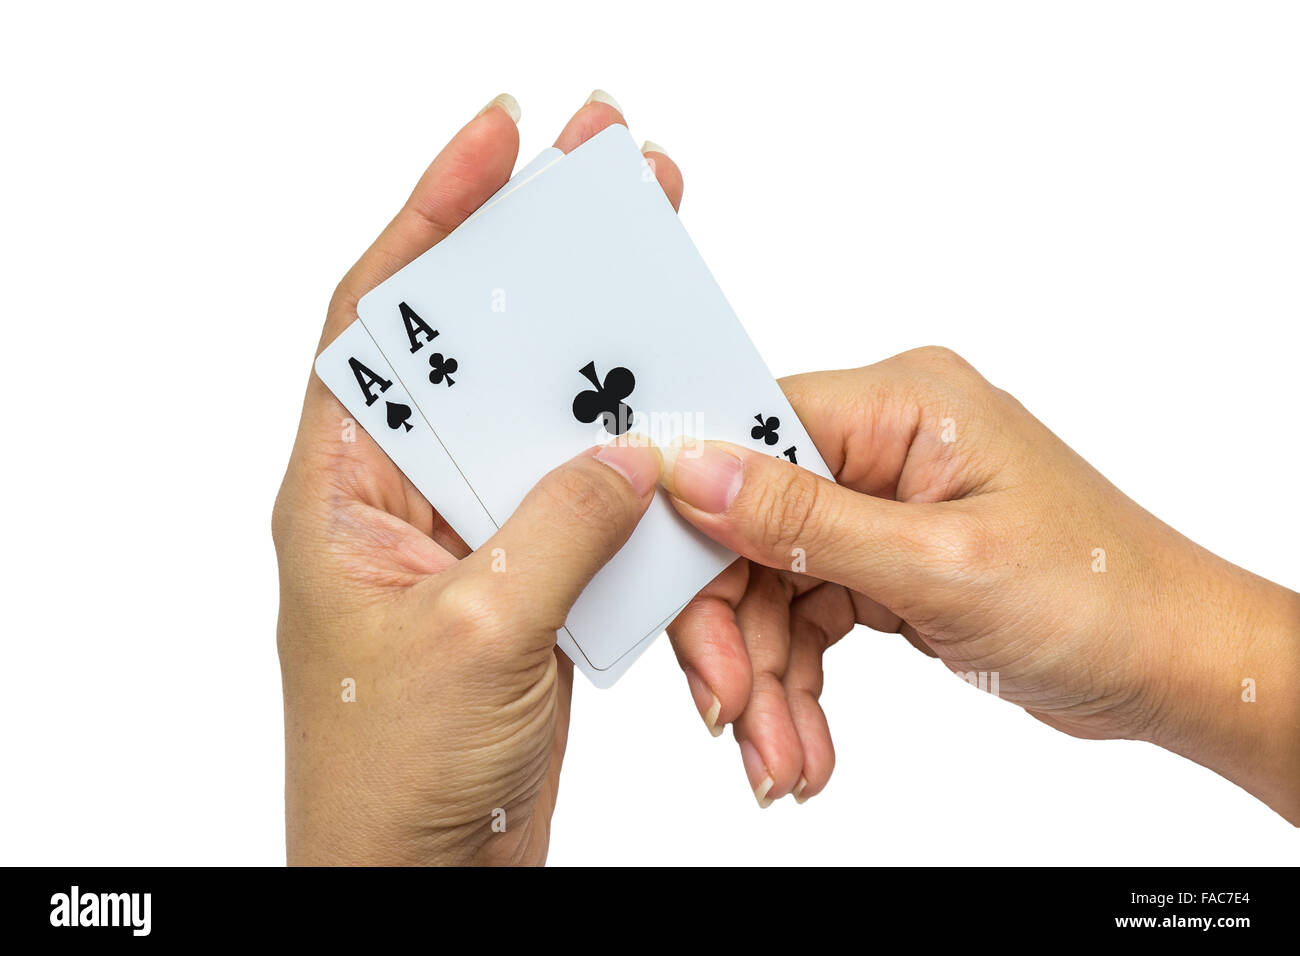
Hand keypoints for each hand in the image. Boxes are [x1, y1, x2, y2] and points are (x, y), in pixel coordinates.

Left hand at [273, 91, 677, 863]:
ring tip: (665, 294)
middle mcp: (401, 499)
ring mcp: (468, 537)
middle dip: (542, 263)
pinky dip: (631, 480)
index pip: (375, 322)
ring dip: (600, 373)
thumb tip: (628, 455)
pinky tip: (671, 442)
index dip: (431, 218)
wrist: (424, 876)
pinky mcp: (523, 581)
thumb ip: (559, 529)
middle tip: (614, 176)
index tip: (499, 142)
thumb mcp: (481, 635)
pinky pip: (581, 504)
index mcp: (343, 492)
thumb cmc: (391, 774)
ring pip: (538, 423)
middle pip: (473, 350)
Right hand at [663, 348, 1299, 820]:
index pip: (752, 440)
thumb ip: (807, 520)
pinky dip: (798, 679)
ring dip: (767, 676)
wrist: (1172, 665)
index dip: (698, 524)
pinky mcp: (885, 555)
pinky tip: (804, 738)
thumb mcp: (942, 564)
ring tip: (780, 759)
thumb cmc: (1099, 597)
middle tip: (732, 714)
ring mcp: (883, 501)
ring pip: (772, 581)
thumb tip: (693, 469)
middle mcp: (884, 442)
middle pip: (751, 525)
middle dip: (737, 632)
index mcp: (902, 405)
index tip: (667, 605)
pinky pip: (807, 611)